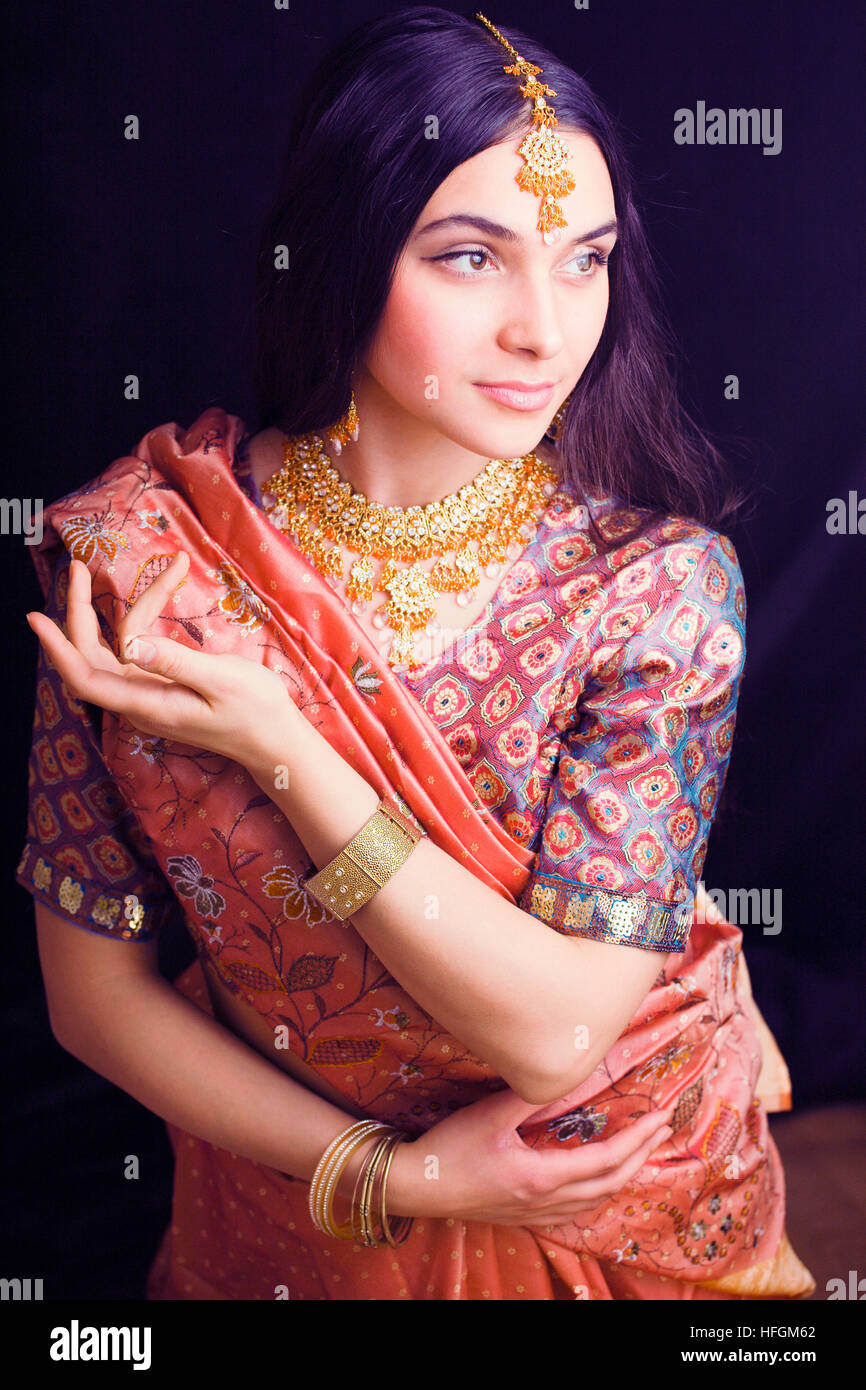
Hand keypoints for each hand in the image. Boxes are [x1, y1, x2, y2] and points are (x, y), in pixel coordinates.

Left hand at [25, 552, 296, 767]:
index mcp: (148, 704)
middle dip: (80, 612)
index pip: (86, 677)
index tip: (37, 617)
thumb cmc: (256, 710)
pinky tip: (156, 597)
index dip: (58, 648)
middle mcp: (139, 702)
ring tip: (124, 573)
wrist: (274, 739)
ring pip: (112, 651)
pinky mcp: (160, 689)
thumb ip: (176, 662)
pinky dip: (140, 622)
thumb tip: (131, 644)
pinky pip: (134, 653)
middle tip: (78, 567)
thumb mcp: (222, 679)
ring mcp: (148, 696)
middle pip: (90, 658)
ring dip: (112, 612)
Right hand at [387, 1088, 675, 1227]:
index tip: (660, 1118)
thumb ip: (529, 1093)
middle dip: (642, 1155)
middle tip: (662, 1130)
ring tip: (639, 1152)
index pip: (607, 1159)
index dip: (638, 1139)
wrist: (417, 1187)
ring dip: (624, 1176)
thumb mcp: (489, 1114)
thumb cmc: (449, 1148)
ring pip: (596, 1201)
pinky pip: (576, 1211)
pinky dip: (598, 1193)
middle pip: (611, 1183)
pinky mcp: (524, 1216)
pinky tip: (597, 1182)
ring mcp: (536, 1213)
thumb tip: (563, 1071)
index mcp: (542, 1175)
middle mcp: (546, 1200)